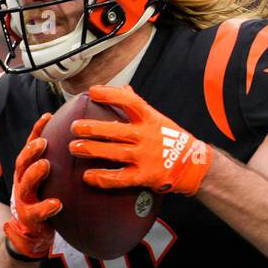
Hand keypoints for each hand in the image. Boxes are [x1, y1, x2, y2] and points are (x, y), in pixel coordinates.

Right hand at [4, 112, 61, 260]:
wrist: (32, 234)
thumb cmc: (44, 201)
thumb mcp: (48, 180)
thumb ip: (58, 163)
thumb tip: (82, 141)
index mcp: (26, 171)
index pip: (30, 147)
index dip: (36, 131)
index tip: (48, 116)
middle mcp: (22, 183)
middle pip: (23, 163)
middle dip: (31, 151)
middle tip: (43, 142)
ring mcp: (24, 201)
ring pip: (25, 185)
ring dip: (34, 173)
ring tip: (45, 165)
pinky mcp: (30, 219)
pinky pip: (37, 212)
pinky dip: (46, 207)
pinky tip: (57, 203)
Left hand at [69, 85, 211, 195]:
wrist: (193, 166)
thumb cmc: (172, 140)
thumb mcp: (159, 119)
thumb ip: (139, 106)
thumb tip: (123, 88)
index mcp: (150, 119)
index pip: (129, 102)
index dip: (110, 95)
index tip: (92, 92)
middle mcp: (147, 137)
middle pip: (116, 130)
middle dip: (92, 128)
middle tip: (75, 127)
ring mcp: (146, 158)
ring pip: (114, 153)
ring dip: (92, 150)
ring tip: (74, 148)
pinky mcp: (145, 177)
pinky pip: (120, 178)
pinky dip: (103, 178)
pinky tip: (88, 176)